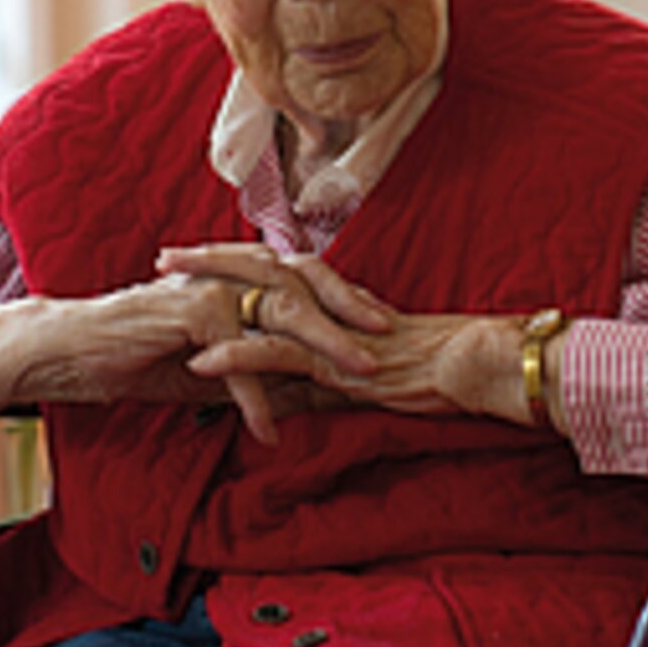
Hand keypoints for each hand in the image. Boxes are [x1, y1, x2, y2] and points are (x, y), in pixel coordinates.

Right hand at [0, 266, 379, 444]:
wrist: (69, 353)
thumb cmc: (133, 355)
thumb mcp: (204, 365)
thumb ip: (249, 367)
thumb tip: (297, 387)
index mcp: (233, 277)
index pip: (303, 278)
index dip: (344, 296)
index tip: (380, 320)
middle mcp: (225, 274)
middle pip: (305, 283)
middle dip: (351, 309)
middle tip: (389, 335)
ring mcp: (207, 289)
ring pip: (282, 311)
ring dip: (323, 346)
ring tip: (358, 376)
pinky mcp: (186, 314)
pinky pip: (235, 356)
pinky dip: (256, 395)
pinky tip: (270, 429)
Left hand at [158, 245, 540, 427]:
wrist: (483, 365)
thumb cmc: (442, 371)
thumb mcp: (370, 375)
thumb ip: (327, 377)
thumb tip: (286, 391)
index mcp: (339, 304)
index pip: (278, 273)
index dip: (236, 262)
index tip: (195, 257)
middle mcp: (332, 306)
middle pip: (259, 270)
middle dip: (209, 261)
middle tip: (164, 256)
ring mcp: (334, 329)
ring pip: (261, 303)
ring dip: (209, 295)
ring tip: (165, 291)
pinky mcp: (340, 360)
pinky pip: (282, 356)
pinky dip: (238, 358)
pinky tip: (200, 363)